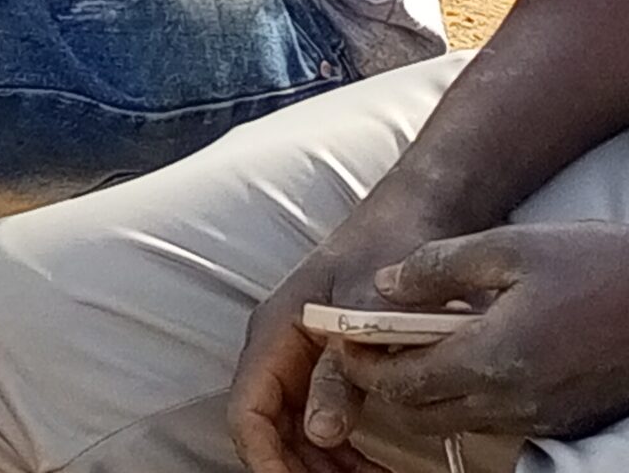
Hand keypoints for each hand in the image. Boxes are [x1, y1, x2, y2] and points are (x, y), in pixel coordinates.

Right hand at [230, 200, 459, 472]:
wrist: (418, 218)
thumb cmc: (389, 251)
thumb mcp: (366, 315)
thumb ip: (338, 372)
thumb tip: (317, 431)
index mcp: (274, 334)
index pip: (248, 412)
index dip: (266, 459)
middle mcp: (279, 350)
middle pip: (270, 429)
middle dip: (301, 469)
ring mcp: (302, 359)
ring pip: (296, 431)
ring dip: (323, 466)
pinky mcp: (329, 365)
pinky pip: (322, 421)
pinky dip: (343, 452)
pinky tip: (374, 467)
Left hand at [336, 225, 628, 442]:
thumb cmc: (596, 266)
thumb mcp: (510, 246)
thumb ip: (437, 266)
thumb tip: (384, 284)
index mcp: (490, 358)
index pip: (402, 382)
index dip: (363, 365)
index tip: (344, 341)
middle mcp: (512, 401)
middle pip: (422, 414)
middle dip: (387, 385)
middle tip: (371, 348)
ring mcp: (542, 418)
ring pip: (459, 421)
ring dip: (426, 394)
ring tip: (416, 348)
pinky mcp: (564, 422)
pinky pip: (498, 421)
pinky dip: (469, 398)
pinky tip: (469, 358)